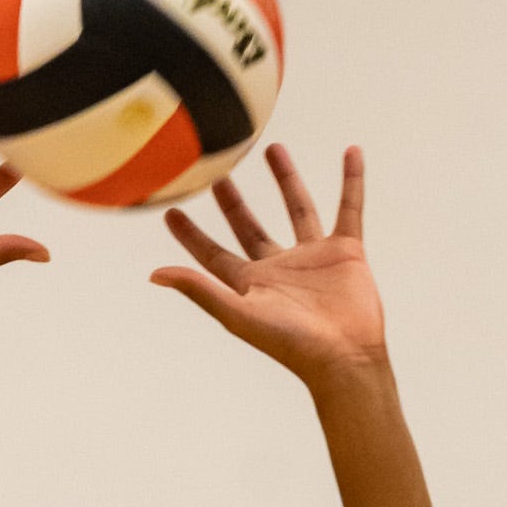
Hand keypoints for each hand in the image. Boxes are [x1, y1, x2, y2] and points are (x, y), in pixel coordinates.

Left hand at [151, 145, 385, 385]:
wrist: (344, 356)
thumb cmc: (291, 344)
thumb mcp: (239, 314)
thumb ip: (200, 290)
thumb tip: (155, 274)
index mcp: (250, 284)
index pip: (212, 254)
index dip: (190, 235)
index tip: (170, 211)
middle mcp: (279, 268)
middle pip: (249, 227)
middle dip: (232, 202)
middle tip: (217, 174)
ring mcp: (312, 257)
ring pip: (297, 208)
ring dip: (286, 179)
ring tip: (273, 149)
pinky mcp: (345, 251)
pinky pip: (349, 208)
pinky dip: (352, 180)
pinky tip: (351, 152)